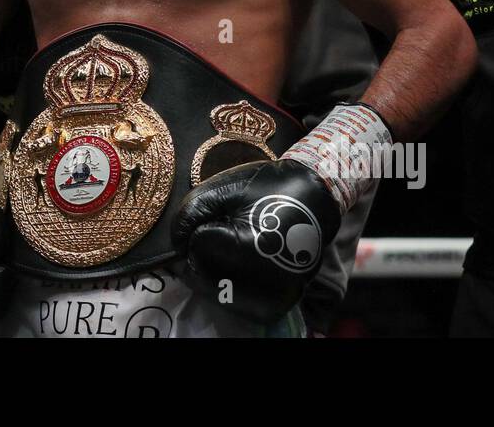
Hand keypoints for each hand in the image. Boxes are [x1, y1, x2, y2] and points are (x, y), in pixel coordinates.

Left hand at [172, 158, 340, 323]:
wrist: (317, 198)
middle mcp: (259, 284)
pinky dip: (229, 286)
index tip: (214, 218)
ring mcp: (270, 298)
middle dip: (201, 254)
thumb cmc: (269, 187)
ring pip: (217, 292)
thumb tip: (176, 244)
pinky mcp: (276, 305)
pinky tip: (237, 265)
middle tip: (221, 231)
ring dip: (211, 273)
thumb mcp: (223, 189)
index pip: (196, 249)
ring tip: (230, 246)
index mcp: (244, 250)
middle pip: (203, 275)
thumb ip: (190, 213)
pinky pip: (237, 302)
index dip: (197, 231)